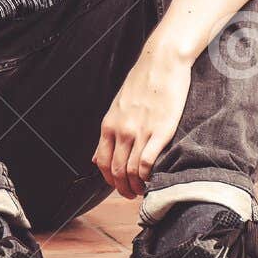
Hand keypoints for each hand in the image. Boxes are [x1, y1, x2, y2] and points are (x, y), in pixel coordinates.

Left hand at [91, 46, 192, 198]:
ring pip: (131, 171)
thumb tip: (96, 158)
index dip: (109, 181)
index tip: (118, 186)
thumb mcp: (118, 107)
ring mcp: (140, 132)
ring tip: (143, 191)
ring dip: (136, 187)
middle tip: (131, 195)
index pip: (102, 163)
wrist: (161, 62)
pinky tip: (154, 179)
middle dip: (122, 189)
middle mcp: (121, 130)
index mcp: (109, 125)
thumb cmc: (143, 83)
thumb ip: (109, 133)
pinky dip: (148, 177)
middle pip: (116, 171)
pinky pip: (148, 163)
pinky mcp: (160, 131)